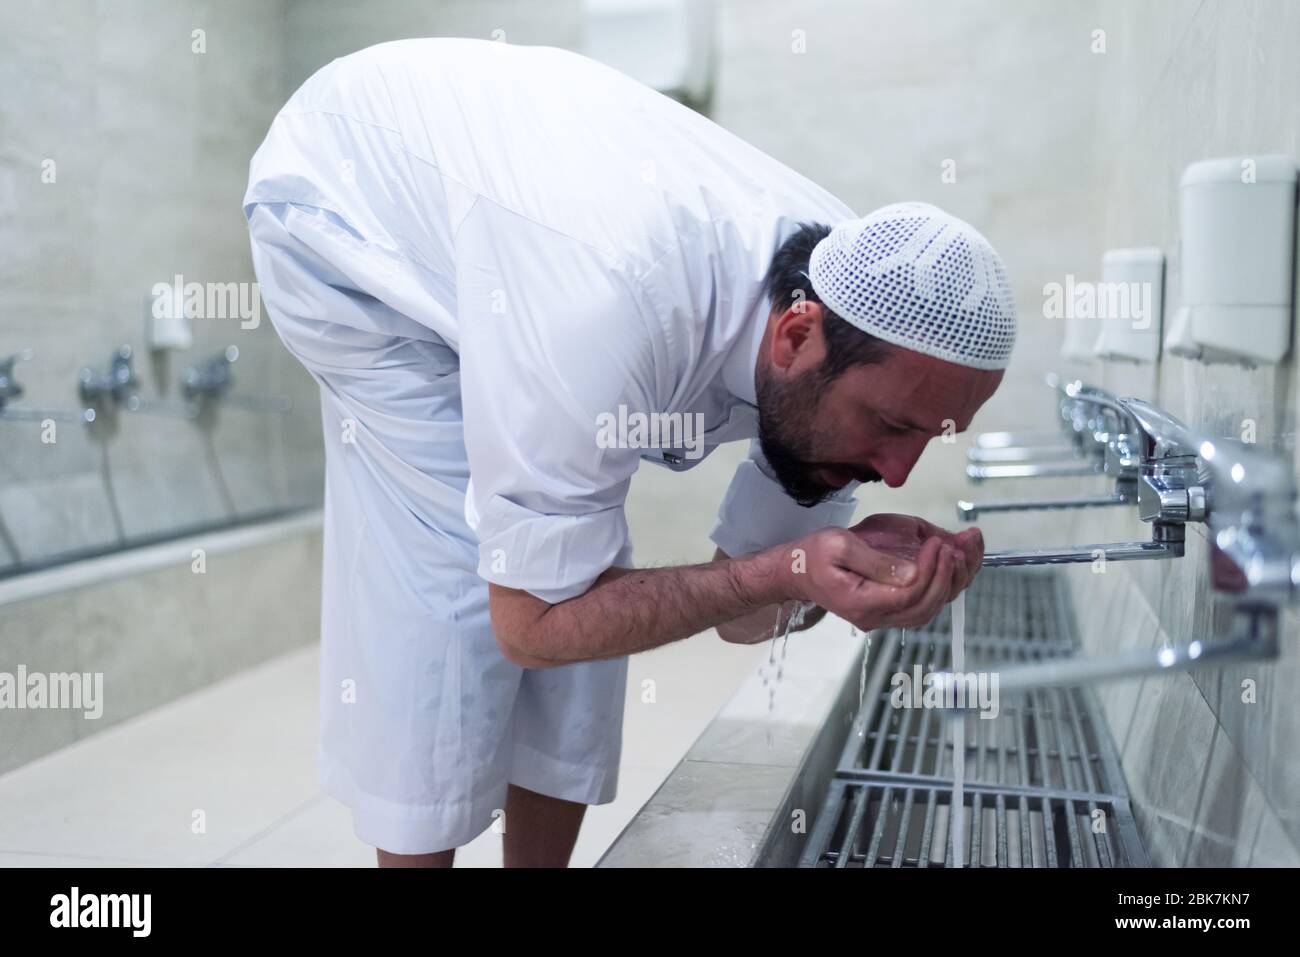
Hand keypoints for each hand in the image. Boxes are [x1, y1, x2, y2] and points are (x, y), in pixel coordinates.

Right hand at [771, 526, 959, 631]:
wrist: (797, 572)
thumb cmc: (814, 555)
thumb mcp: (839, 545)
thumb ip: (876, 561)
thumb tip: (912, 571)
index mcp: (861, 602)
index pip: (908, 594)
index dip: (929, 569)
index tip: (936, 543)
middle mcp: (875, 617)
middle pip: (925, 606)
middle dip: (947, 576)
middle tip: (956, 547)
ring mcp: (883, 617)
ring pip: (929, 609)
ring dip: (951, 582)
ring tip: (964, 552)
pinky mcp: (890, 609)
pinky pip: (924, 604)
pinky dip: (943, 585)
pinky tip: (953, 562)